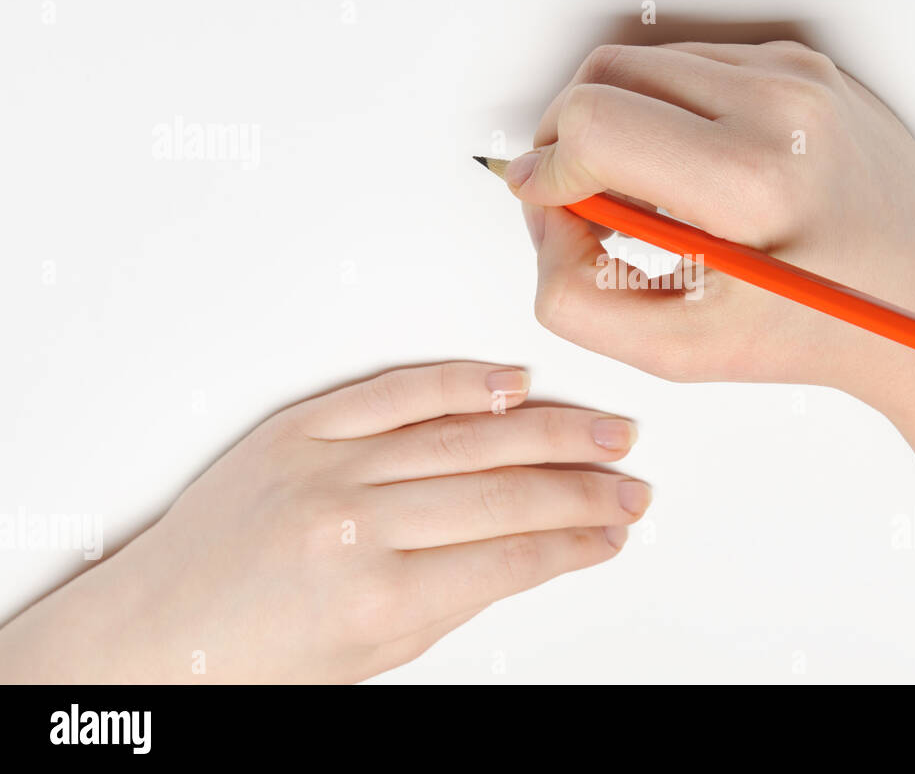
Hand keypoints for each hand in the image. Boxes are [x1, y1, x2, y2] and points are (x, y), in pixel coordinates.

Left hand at [0, 362, 649, 682]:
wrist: (156, 633)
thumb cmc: (254, 656)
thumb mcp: (375, 652)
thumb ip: (456, 596)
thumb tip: (532, 553)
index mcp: (379, 596)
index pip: (513, 556)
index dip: (578, 542)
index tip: (614, 533)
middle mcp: (356, 524)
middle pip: (506, 491)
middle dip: (586, 488)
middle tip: (633, 482)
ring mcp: (327, 465)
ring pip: (468, 436)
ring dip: (551, 433)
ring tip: (605, 432)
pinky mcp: (299, 428)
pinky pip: (396, 391)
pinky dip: (463, 382)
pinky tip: (515, 382)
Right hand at [506, 41, 914, 397]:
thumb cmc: (824, 332)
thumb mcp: (683, 351)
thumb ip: (577, 296)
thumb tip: (542, 213)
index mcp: (754, 181)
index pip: (594, 124)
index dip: (547, 169)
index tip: (548, 204)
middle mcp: (781, 105)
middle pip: (607, 73)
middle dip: (569, 137)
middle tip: (581, 201)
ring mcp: (800, 75)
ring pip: (647, 62)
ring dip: (619, 122)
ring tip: (644, 197)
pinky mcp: (809, 65)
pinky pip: (698, 64)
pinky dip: (670, 110)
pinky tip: (693, 173)